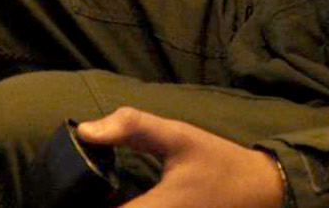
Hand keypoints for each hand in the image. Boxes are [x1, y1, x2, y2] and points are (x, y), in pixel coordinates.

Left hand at [76, 108, 285, 207]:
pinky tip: (122, 200)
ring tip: (97, 194)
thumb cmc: (219, 163)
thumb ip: (133, 128)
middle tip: (78, 190)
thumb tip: (85, 131)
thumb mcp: (179, 136)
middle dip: (89, 205)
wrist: (262, 191)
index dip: (78, 203)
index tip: (66, 188)